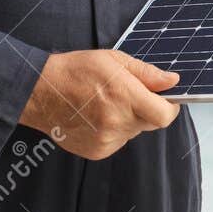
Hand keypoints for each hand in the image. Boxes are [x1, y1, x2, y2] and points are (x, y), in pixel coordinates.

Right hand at [18, 49, 180, 159]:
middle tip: (126, 93)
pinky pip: (118, 141)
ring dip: (128, 119)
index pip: (165, 115)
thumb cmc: (75, 71)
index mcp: (125, 96)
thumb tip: (172, 81)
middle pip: (150, 122)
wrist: (40, 93)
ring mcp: (107, 140)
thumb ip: (146, 73)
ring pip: (133, 132)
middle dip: (146, 109)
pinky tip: (96, 116)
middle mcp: (118, 122)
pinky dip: (114, 130)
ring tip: (104, 103)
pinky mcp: (98, 151)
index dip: (170, 107)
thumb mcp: (113, 59)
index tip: (166, 99)